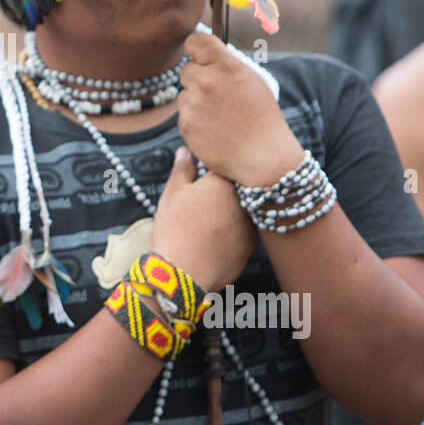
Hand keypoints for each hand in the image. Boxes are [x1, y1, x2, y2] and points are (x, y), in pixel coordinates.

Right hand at [150, 147, 253, 292]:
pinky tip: (213, 240)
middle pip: (237, 187)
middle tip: (202, 202)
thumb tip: (186, 151)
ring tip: (206, 224)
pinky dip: (232, 233)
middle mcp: (244, 199)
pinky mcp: (251, 246)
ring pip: (242, 210)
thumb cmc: (174, 229)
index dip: (211, 168)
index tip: (201, 176)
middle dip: (223, 190)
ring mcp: (250, 224)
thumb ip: (183, 168)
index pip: (225, 164)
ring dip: (230, 211)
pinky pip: (243, 232)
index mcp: (224, 180)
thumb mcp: (172, 194)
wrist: (183, 273)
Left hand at [178, 31, 303, 185]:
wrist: (263, 156)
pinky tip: (213, 129)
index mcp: (226, 66)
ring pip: (183, 94)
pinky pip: (183, 114)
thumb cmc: (262, 117)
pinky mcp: (185, 124)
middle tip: (217, 95)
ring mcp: (194, 104)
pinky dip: (194, 120)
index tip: (199, 56)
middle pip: (186, 70)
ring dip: (195, 101)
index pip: (195, 41)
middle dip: (198, 79)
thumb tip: (204, 53)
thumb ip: (226, 64)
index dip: (196, 49)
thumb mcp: (253, 80)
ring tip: (219, 115)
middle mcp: (206, 81)